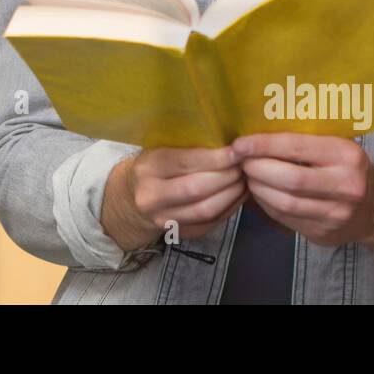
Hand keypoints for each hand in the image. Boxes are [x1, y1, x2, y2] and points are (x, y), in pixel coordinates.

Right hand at [101, 145, 248, 251]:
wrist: (129, 201)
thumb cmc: (152, 166)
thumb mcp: (159, 149)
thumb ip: (185, 145)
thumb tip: (227, 139)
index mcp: (148, 168)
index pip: (186, 163)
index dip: (216, 158)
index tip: (238, 150)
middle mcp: (151, 196)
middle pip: (198, 188)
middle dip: (228, 176)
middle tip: (245, 165)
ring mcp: (164, 219)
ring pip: (207, 210)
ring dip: (232, 194)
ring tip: (244, 179)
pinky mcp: (178, 234)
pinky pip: (210, 223)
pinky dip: (230, 208)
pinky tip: (238, 195)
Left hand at [231, 133, 373, 247]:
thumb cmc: (347, 168)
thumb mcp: (336, 146)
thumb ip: (305, 139)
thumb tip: (257, 129)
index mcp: (347, 155)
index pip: (298, 147)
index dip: (264, 145)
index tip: (240, 144)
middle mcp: (346, 185)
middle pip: (289, 178)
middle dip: (257, 168)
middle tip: (241, 161)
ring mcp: (336, 213)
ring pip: (285, 202)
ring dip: (258, 188)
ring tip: (248, 176)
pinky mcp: (324, 233)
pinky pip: (285, 218)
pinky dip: (266, 204)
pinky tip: (260, 193)